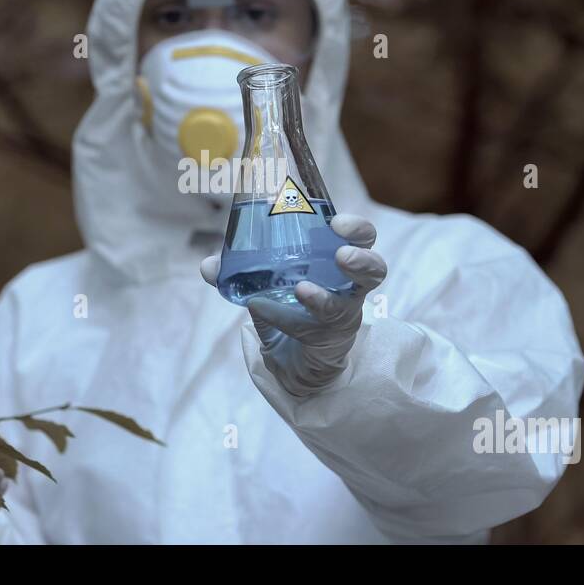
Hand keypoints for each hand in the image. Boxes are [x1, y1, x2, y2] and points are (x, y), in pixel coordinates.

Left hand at [201, 213, 387, 396]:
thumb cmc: (290, 312)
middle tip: (342, 253)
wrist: (295, 363)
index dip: (356, 229)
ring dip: (327, 298)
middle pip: (374, 268)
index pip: (360, 239)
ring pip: (349, 309)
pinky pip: (309, 330)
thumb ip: (238, 275)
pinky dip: (283, 319)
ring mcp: (343, 317)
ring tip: (304, 290)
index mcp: (337, 263)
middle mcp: (349, 288)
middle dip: (362, 258)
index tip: (336, 221)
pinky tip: (262, 310)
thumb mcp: (265, 288)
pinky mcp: (328, 341)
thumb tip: (208, 265)